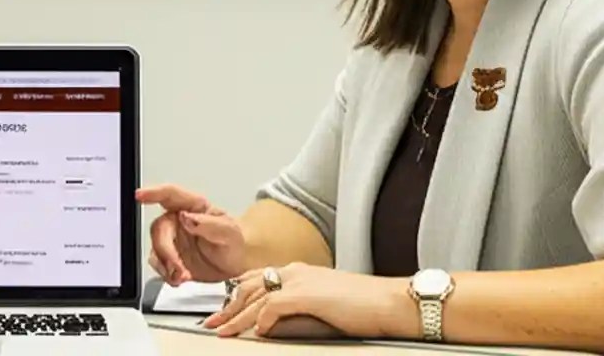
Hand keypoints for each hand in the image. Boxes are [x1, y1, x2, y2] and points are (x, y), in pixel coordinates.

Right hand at [135, 184, 247, 284]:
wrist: (236, 266)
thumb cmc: (234, 242)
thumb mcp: (229, 232)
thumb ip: (208, 224)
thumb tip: (187, 217)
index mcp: (192, 207)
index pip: (169, 194)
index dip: (153, 193)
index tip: (139, 195)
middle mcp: (178, 220)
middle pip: (160, 229)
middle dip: (166, 250)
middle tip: (178, 267)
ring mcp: (172, 240)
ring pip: (156, 249)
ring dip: (167, 265)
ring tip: (183, 276)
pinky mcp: (170, 258)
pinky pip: (159, 265)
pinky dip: (167, 274)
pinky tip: (179, 279)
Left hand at [203, 262, 416, 340]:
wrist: (391, 301)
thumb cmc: (365, 306)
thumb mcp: (324, 304)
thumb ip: (298, 309)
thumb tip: (274, 325)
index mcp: (299, 271)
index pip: (257, 279)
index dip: (236, 295)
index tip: (223, 311)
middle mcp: (295, 271)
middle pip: (249, 287)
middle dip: (227, 307)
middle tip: (211, 324)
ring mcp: (300, 281)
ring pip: (255, 297)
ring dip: (236, 317)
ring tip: (222, 332)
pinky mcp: (307, 294)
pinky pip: (273, 306)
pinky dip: (260, 319)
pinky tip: (255, 332)